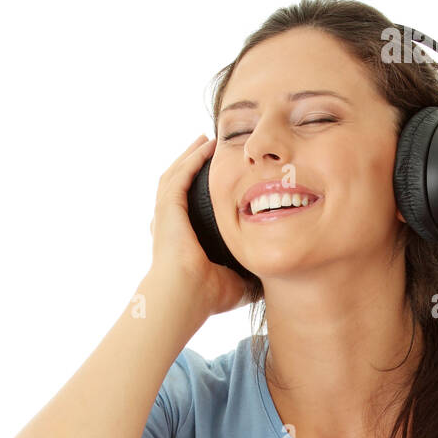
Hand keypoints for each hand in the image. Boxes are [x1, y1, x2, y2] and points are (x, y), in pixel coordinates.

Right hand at [148, 135, 250, 317]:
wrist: (185, 296)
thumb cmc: (206, 297)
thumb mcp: (236, 284)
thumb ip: (250, 277)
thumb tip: (271, 282)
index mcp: (182, 241)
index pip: (187, 211)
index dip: (199, 195)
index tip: (217, 183)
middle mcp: (170, 226)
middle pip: (179, 187)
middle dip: (192, 166)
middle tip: (210, 150)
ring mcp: (166, 215)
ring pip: (176, 175)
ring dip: (191, 156)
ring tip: (206, 141)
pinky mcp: (168, 208)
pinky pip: (180, 175)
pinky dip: (192, 158)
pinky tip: (206, 145)